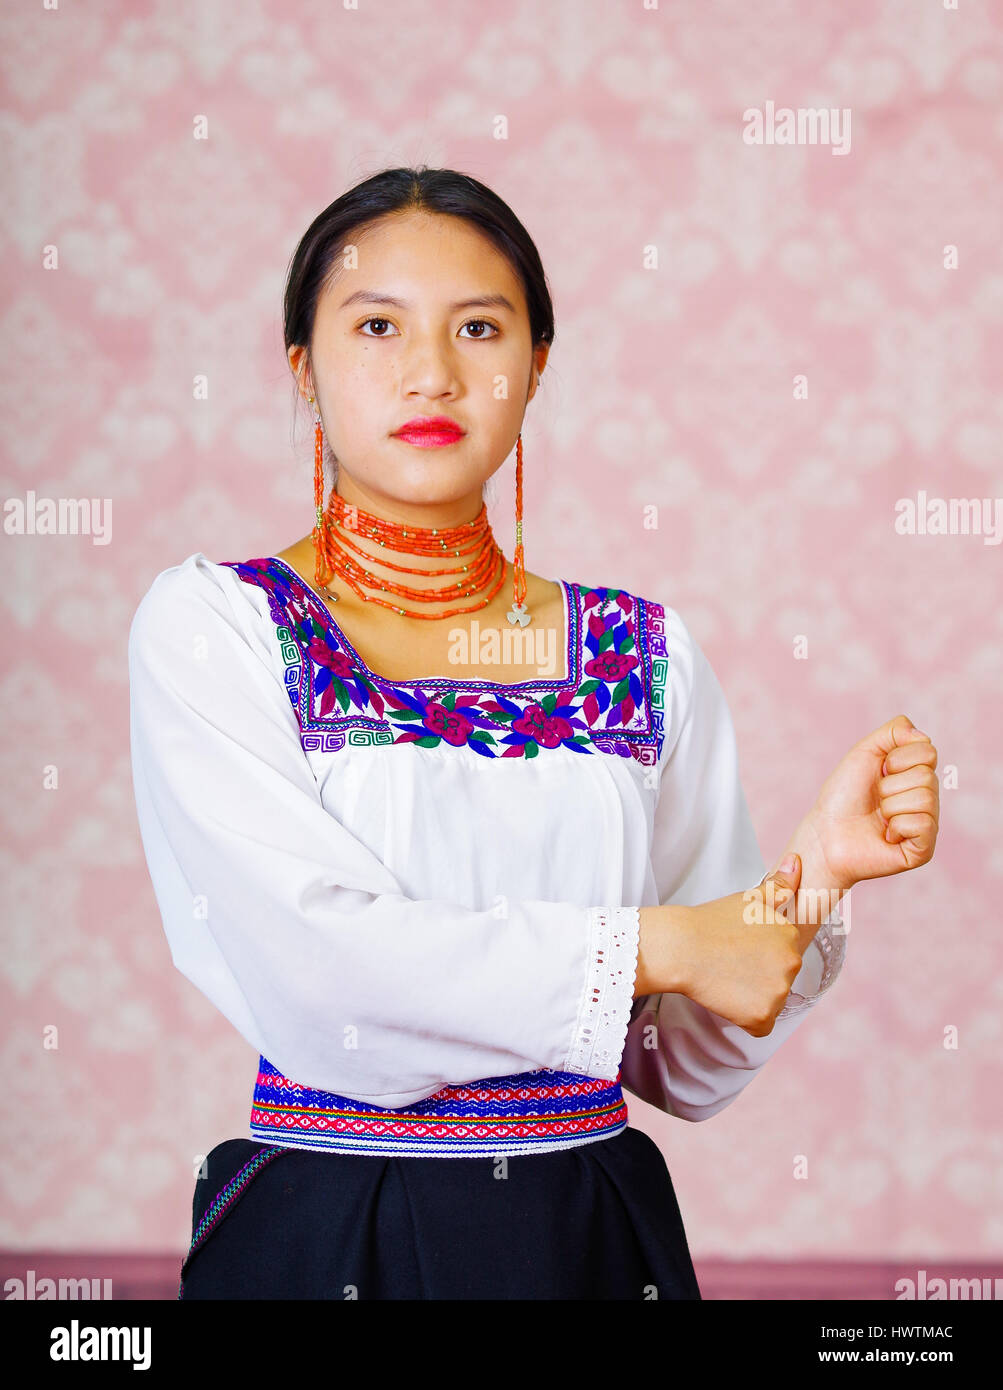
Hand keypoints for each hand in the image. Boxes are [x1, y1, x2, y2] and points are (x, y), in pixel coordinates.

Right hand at [669, 854, 805, 1037]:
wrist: (680, 946)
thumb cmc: (710, 920)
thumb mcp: (749, 898)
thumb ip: (780, 884)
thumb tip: (798, 860)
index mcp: (791, 936)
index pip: (784, 954)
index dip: (759, 953)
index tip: (738, 947)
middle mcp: (792, 964)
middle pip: (780, 980)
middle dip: (759, 976)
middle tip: (729, 962)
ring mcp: (779, 992)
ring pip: (771, 1002)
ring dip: (752, 998)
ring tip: (725, 978)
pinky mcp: (762, 1017)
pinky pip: (761, 1026)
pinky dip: (745, 1018)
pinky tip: (726, 998)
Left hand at [796, 715, 939, 891]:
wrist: (825, 832)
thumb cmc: (843, 794)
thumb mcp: (865, 753)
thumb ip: (894, 732)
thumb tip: (923, 735)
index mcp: (917, 775)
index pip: (928, 752)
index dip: (896, 759)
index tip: (879, 773)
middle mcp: (927, 799)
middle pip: (926, 776)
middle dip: (889, 785)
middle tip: (875, 800)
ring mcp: (927, 825)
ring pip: (925, 799)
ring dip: (890, 806)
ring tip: (879, 817)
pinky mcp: (923, 850)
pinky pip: (923, 824)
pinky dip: (896, 827)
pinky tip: (886, 835)